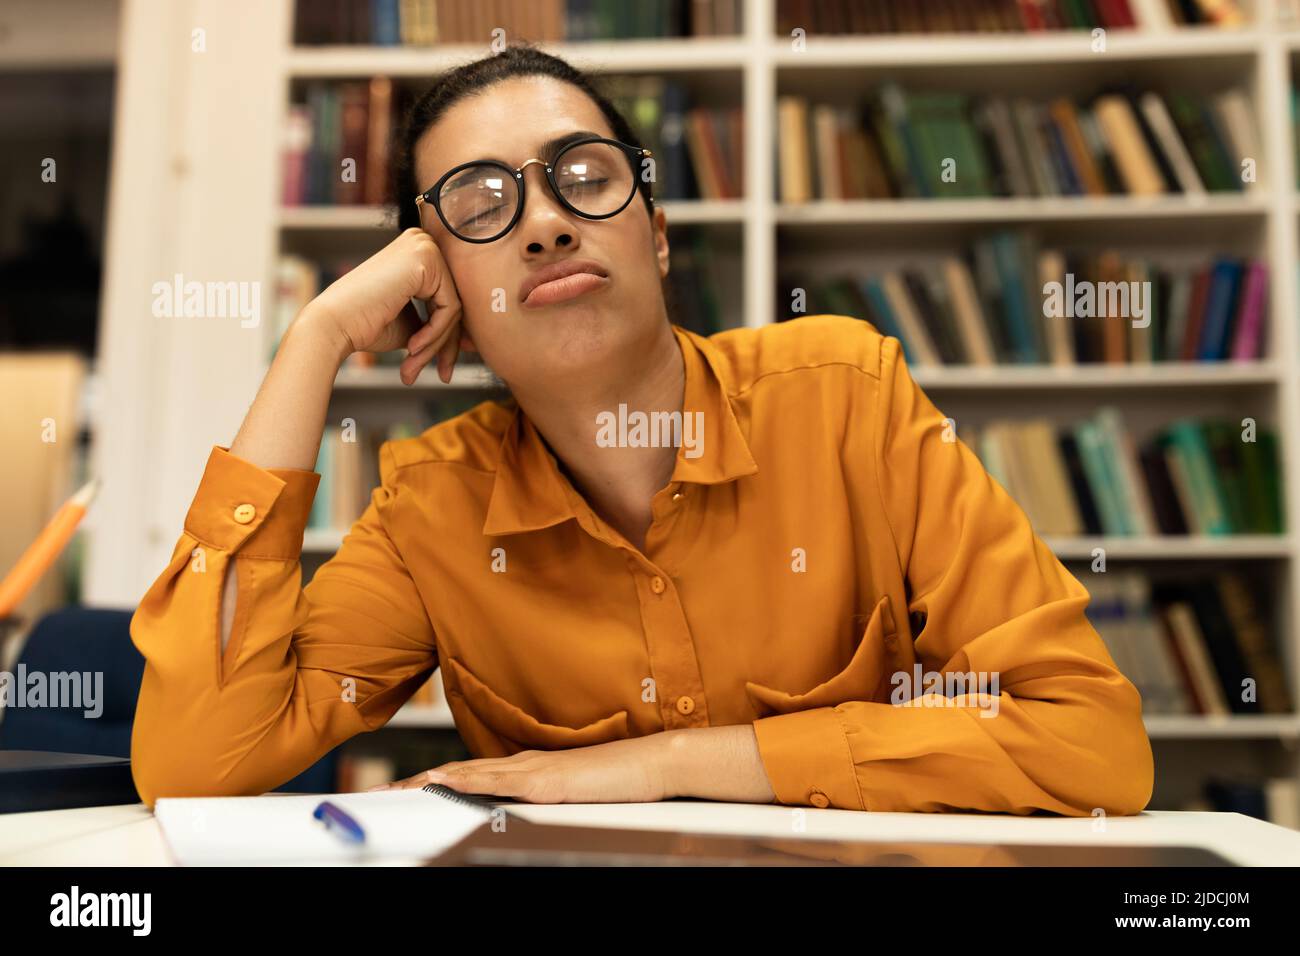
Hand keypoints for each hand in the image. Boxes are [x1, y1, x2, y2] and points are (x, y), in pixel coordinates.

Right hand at [302, 227, 464, 384]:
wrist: (334, 325)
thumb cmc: (366, 326)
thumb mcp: (412, 325)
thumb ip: (438, 325)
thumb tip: (469, 342)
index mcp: (418, 254)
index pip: (448, 299)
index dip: (449, 338)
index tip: (447, 370)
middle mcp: (423, 242)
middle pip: (454, 303)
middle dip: (446, 345)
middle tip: (442, 376)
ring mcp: (425, 246)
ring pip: (455, 308)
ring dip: (437, 345)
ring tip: (414, 365)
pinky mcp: (426, 259)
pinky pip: (450, 308)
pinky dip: (435, 334)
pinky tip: (412, 347)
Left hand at [365, 733, 677, 803]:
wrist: (651, 764)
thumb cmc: (618, 782)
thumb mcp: (570, 796)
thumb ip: (541, 801)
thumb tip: (515, 816)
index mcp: (524, 769)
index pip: (467, 776)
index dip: (431, 782)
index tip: (400, 792)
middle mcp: (521, 765)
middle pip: (456, 772)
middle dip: (414, 783)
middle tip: (377, 793)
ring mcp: (531, 770)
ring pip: (467, 774)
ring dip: (428, 781)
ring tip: (394, 790)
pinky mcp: (546, 781)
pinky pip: (498, 781)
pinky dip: (465, 781)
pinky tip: (443, 783)